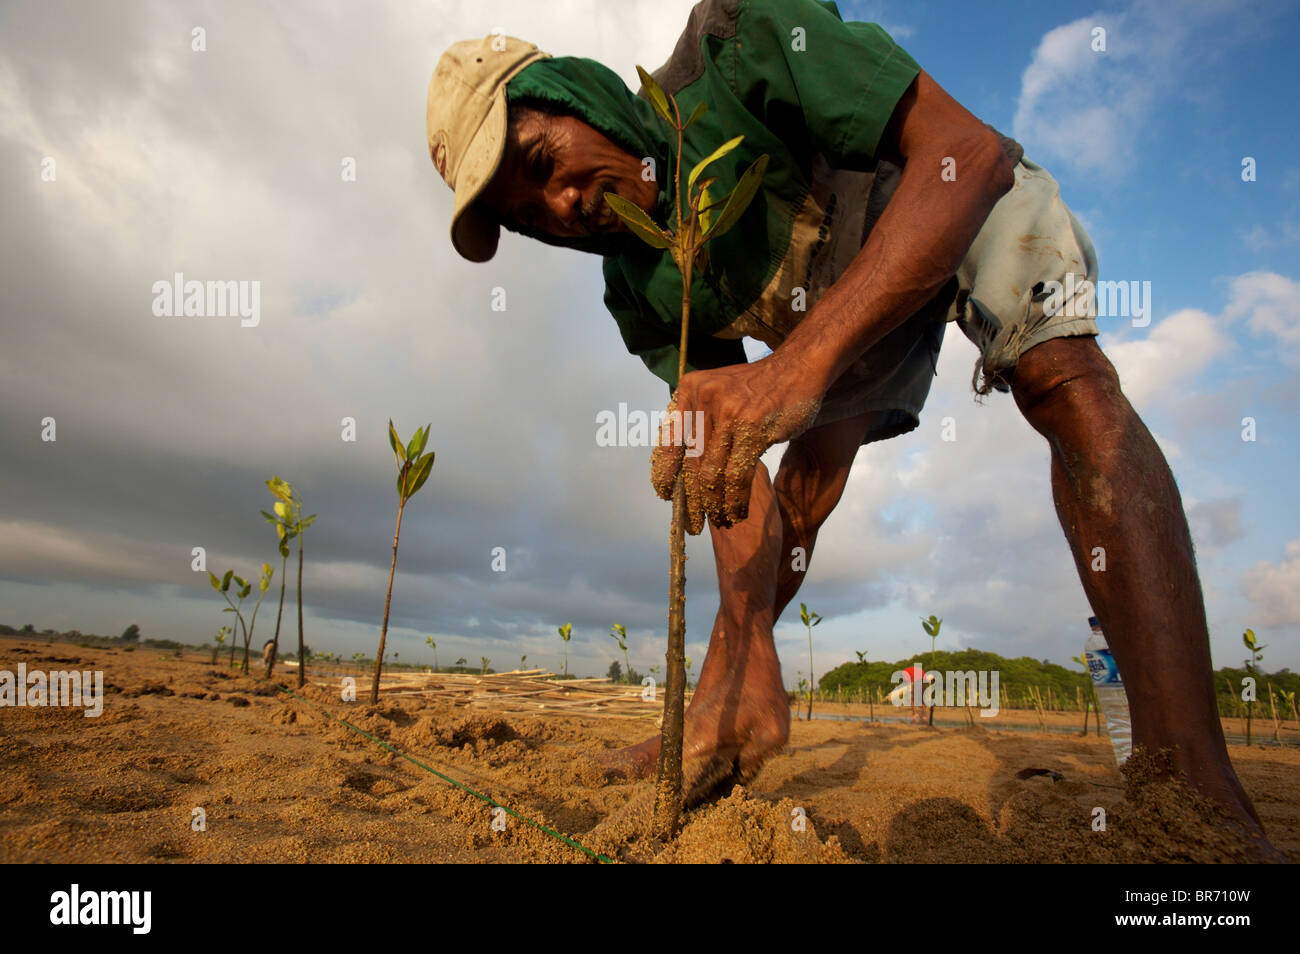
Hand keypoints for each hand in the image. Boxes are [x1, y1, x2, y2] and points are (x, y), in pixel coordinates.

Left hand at [650, 355, 822, 532]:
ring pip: (712, 474)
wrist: (798, 368)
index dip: (665, 473)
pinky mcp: (752, 428)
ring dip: (715, 505)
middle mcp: (704, 398)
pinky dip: (735, 500)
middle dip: (691, 500)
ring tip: (720, 520)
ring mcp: (729, 412)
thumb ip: (701, 421)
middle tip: (693, 523)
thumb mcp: (720, 393)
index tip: (665, 495)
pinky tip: (738, 513)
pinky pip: (737, 475)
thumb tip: (682, 464)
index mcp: (690, 390)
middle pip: (691, 463)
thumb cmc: (759, 388)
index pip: (670, 440)